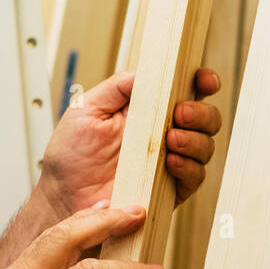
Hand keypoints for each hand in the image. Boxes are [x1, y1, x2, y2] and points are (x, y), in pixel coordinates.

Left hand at [36, 69, 222, 216]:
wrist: (63, 196)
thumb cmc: (72, 156)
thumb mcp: (87, 109)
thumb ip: (117, 87)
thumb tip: (146, 72)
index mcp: (150, 110)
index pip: (187, 91)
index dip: (202, 82)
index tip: (203, 79)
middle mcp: (165, 134)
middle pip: (206, 118)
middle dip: (201, 112)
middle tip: (181, 113)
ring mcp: (171, 161)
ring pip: (205, 146)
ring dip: (195, 140)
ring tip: (171, 140)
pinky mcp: (170, 189)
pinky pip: (195, 177)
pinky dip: (188, 167)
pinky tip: (171, 162)